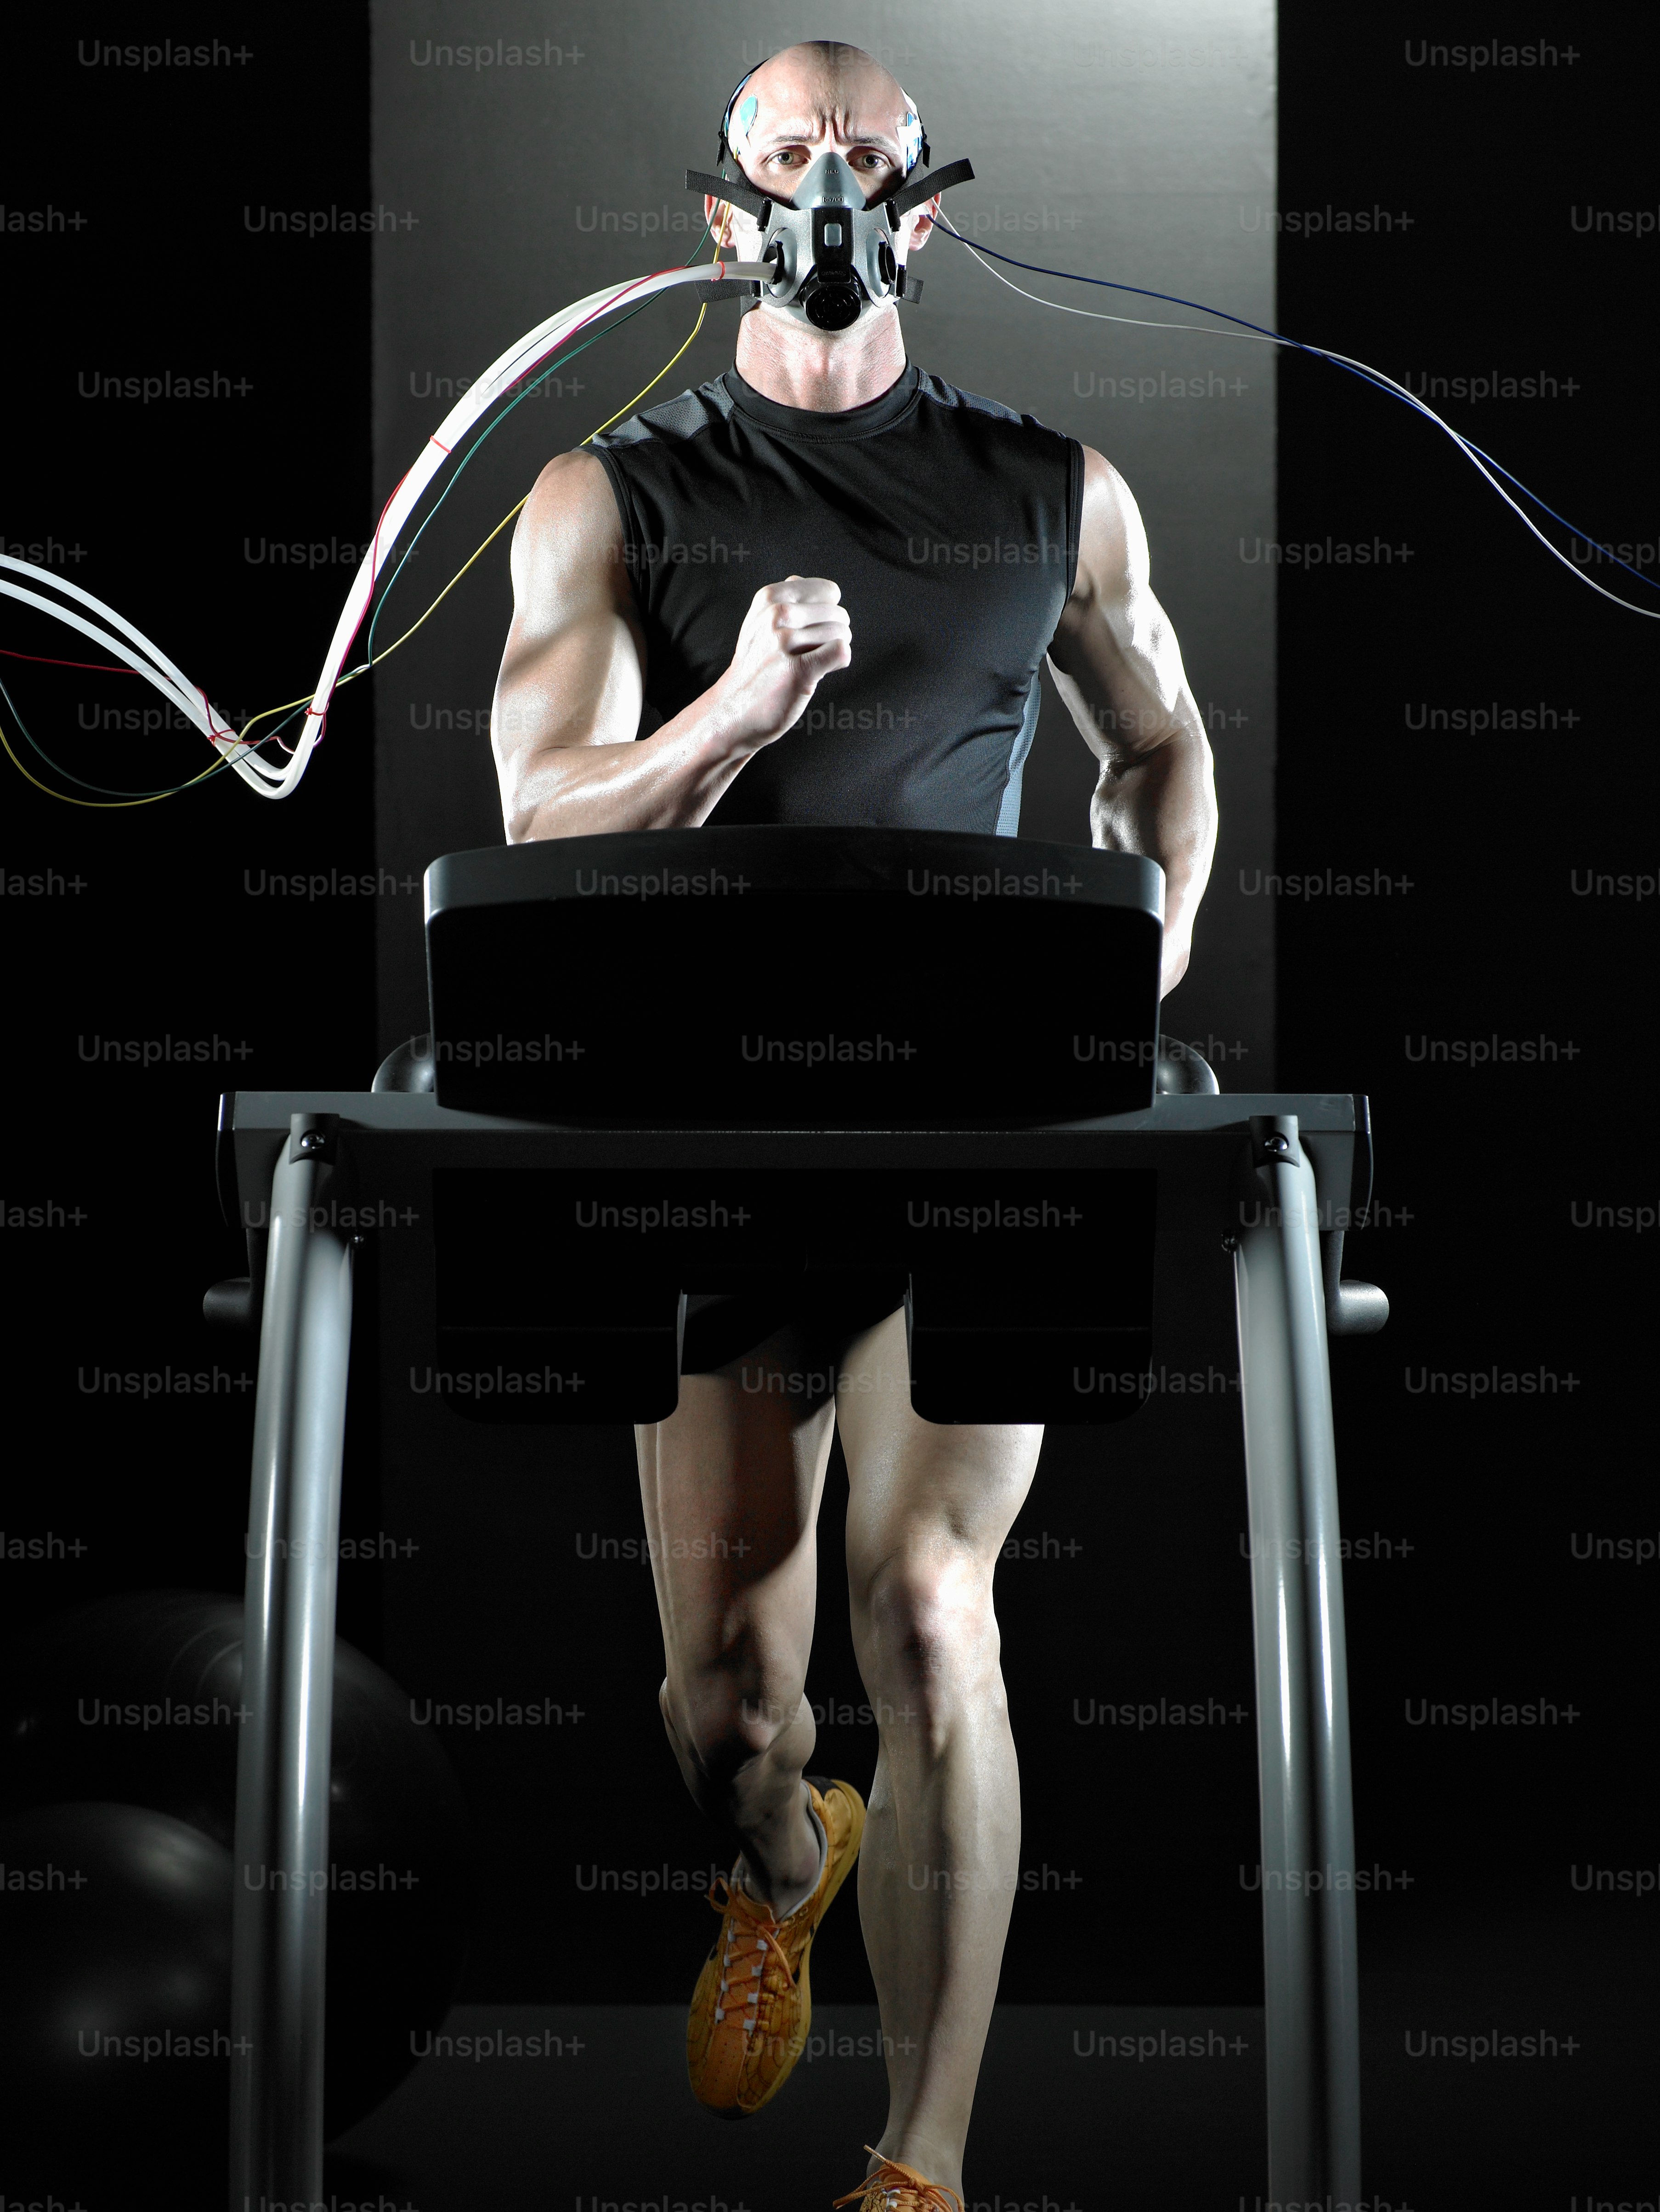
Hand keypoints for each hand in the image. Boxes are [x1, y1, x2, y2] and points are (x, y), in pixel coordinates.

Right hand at [712, 576, 851, 748]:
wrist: (733, 709)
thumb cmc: (755, 666)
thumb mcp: (758, 622)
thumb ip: (782, 599)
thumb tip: (803, 580)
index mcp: (770, 597)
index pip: (829, 591)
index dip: (828, 612)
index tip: (810, 630)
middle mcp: (776, 615)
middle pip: (838, 614)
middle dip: (834, 633)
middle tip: (811, 652)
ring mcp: (785, 642)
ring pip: (842, 635)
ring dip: (834, 651)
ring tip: (811, 662)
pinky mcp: (798, 670)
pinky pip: (841, 652)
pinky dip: (839, 662)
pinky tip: (820, 671)